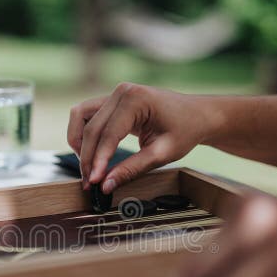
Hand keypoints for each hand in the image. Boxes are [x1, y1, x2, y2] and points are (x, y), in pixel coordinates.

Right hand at [67, 83, 210, 191]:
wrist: (197, 115)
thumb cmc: (185, 130)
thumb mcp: (162, 154)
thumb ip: (132, 169)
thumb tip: (106, 185)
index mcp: (136, 99)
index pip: (108, 133)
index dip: (98, 160)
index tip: (93, 183)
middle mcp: (121, 91)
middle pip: (90, 127)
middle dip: (87, 157)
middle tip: (90, 182)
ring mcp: (115, 94)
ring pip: (80, 117)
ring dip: (79, 143)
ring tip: (88, 167)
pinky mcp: (112, 101)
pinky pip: (87, 115)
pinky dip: (84, 135)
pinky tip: (91, 154)